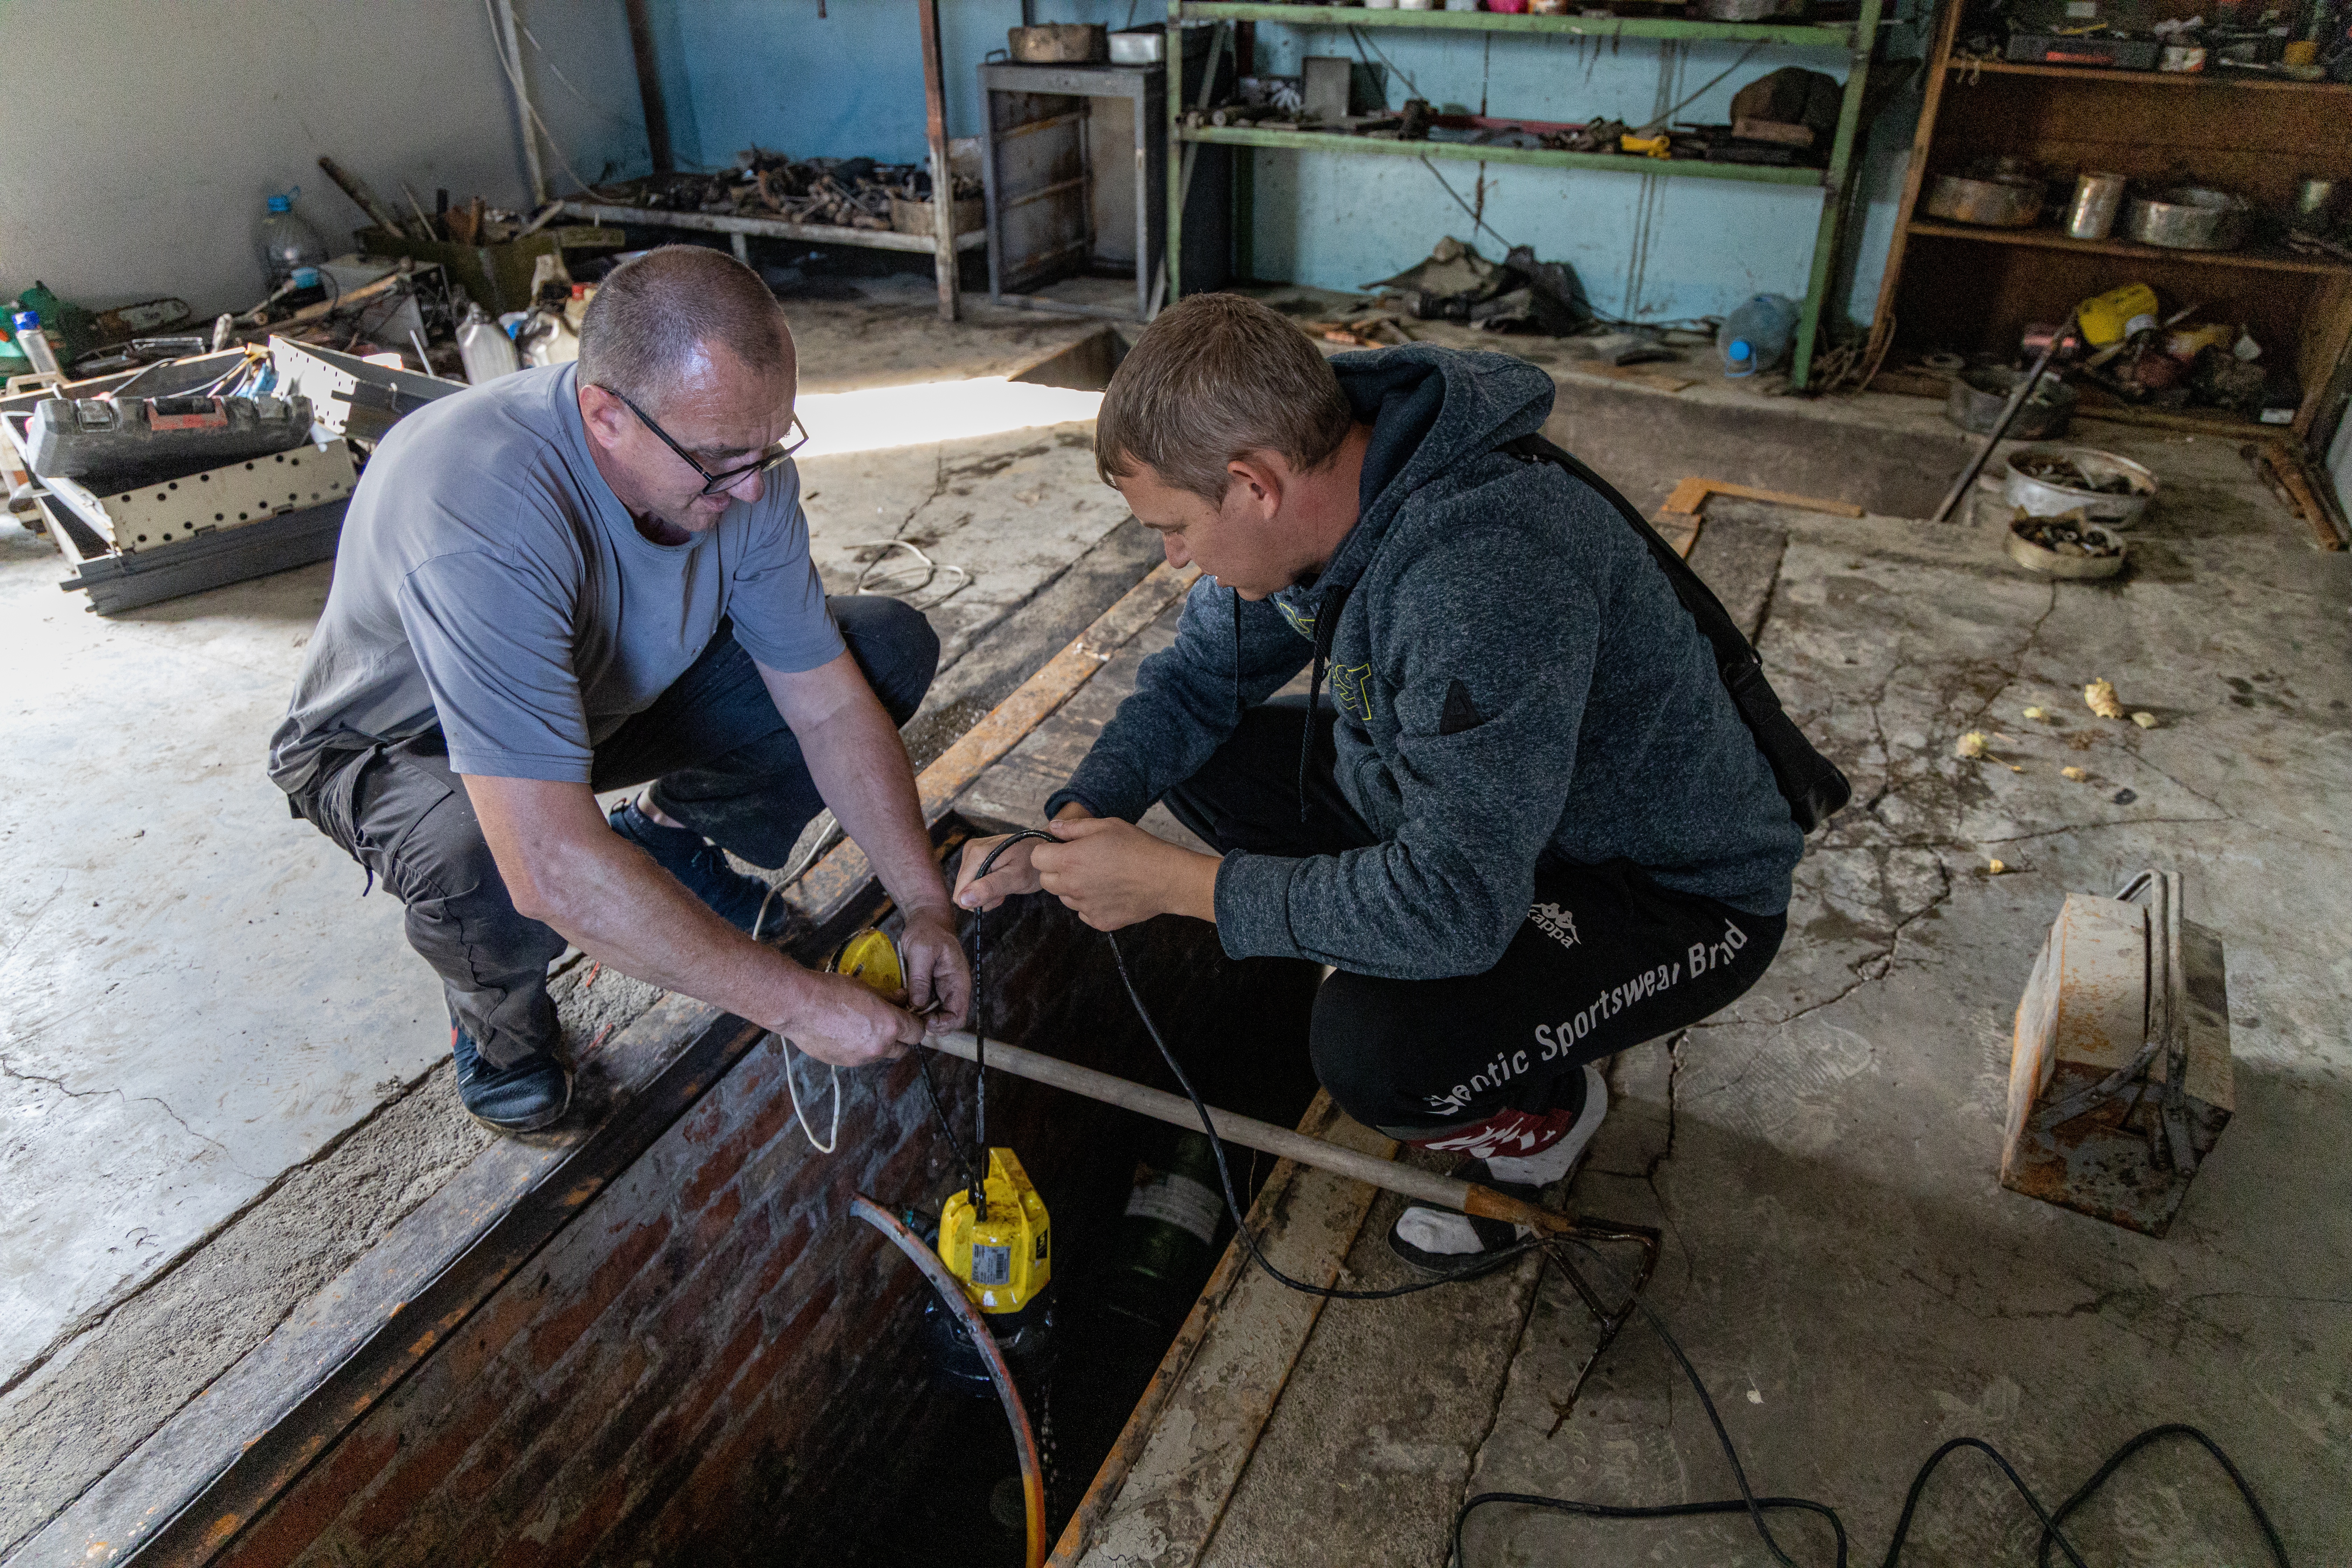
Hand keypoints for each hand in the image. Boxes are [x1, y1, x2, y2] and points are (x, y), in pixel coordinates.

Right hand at [770, 968, 923, 1066]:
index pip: (918, 1032)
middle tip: (888, 1022)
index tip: (907, 1016)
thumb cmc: (832, 991)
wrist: (798, 1007)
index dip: (914, 1023)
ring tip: (862, 1025)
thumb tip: (902, 999)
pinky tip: (845, 1033)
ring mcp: (861, 1058)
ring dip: (879, 1043)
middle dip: (899, 1037)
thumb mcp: (866, 988)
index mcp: (890, 1026)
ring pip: (881, 1054)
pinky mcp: (844, 1063)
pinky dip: (859, 1048)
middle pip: (903, 1049)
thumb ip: (889, 997)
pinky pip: (860, 1057)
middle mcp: (879, 1047)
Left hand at [898, 905, 970, 1031]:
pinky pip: (924, 1005)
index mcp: (958, 982)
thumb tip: (918, 1004)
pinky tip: (903, 1001)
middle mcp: (952, 990)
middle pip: (946, 1021)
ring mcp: (941, 990)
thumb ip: (920, 978)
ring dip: (919, 1016)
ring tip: (905, 1007)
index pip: (958, 1017)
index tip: (924, 1020)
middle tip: (910, 1015)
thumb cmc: (927, 932)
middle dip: (928, 1022)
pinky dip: (914, 1007)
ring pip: (933, 1016)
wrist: (926, 920)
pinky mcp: (930, 988)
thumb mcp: (921, 951)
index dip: (943, 1024)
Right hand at [955, 831, 1046, 911]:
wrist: (1044, 848)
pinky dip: (988, 883)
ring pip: (969, 886)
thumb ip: (988, 888)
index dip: (980, 900)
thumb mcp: (1015, 879)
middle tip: (1005, 888)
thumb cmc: (1034, 864)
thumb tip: (961, 900)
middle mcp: (970, 849)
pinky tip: (1002, 877)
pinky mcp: (977, 855)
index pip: (960, 892)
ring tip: (1006, 882)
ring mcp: (973, 851)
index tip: (999, 894)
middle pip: (963, 889)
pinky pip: (974, 878)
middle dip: (983, 895)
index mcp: (976, 854)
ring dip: (987, 890)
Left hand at [1031, 817, 1219, 930]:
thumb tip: (1053, 827)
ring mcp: (1085, 907)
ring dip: (1074, 887)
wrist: (1165, 878)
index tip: (1060, 848)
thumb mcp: (1106, 826)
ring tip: (1100, 876)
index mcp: (1069, 860)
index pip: (1037, 858)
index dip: (1047, 851)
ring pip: (1065, 897)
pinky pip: (1084, 912)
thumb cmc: (1138, 847)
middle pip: (1047, 881)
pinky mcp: (1099, 921)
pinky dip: (1091, 903)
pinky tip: (1110, 891)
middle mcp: (1071, 886)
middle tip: (1081, 862)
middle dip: (1056, 870)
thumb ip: (1074, 827)